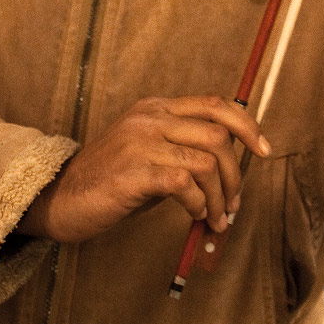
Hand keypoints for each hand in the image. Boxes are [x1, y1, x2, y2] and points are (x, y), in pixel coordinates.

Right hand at [17, 96, 269, 244]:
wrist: (59, 200)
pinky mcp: (133, 172)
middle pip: (218, 135)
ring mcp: (140, 142)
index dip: (247, 126)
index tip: (263, 150)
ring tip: (215, 218)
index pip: (216, 104)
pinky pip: (185, 183)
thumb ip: (186, 152)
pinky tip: (194, 216)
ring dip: (220, 197)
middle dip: (236, 175)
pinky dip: (199, 203)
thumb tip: (231, 174)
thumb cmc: (110, 181)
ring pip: (207, 161)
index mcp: (157, 107)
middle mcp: (150, 118)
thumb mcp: (150, 154)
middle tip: (234, 205)